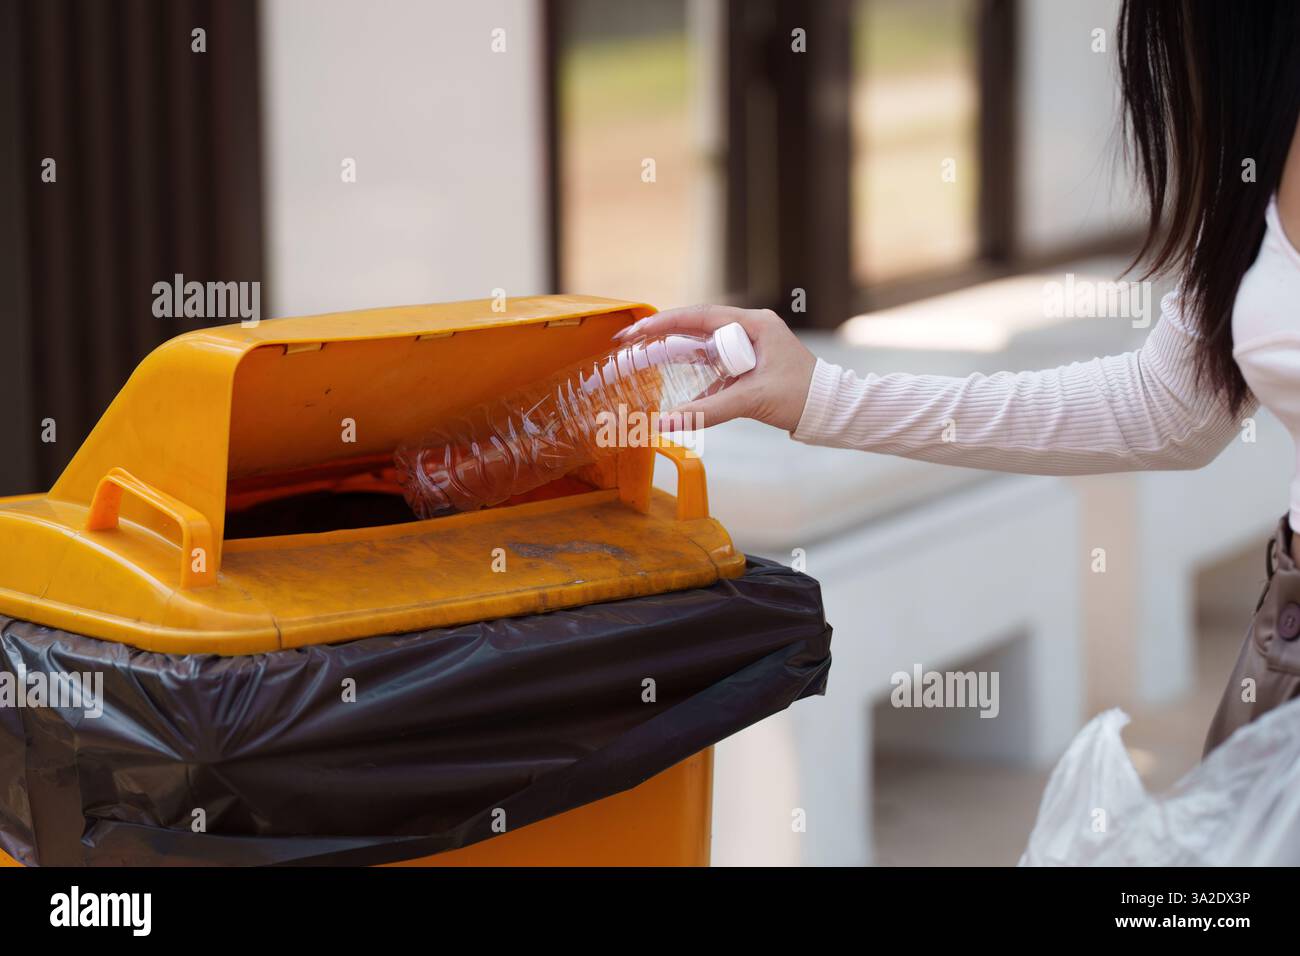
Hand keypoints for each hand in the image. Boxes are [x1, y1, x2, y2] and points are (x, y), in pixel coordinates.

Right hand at [613, 304, 816, 431]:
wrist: (831, 410)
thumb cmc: (801, 397)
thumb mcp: (752, 401)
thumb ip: (708, 412)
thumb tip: (666, 422)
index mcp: (754, 324)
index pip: (700, 316)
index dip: (665, 322)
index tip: (638, 329)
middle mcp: (751, 329)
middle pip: (698, 327)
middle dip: (664, 335)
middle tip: (632, 342)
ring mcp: (751, 346)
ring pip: (705, 346)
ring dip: (678, 354)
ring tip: (645, 357)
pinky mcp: (751, 366)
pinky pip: (717, 365)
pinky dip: (698, 376)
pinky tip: (679, 390)